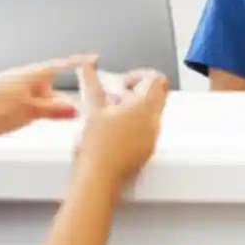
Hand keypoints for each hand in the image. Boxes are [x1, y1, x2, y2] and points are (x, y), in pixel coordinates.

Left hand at [0, 55, 92, 136]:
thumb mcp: (27, 111)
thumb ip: (52, 111)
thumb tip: (76, 109)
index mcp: (36, 76)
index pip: (64, 65)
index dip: (80, 63)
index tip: (94, 58)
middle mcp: (26, 78)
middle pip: (53, 86)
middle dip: (63, 98)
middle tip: (77, 112)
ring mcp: (14, 88)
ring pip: (39, 97)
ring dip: (47, 107)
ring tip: (52, 121)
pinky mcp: (3, 98)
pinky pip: (27, 103)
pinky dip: (34, 111)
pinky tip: (30, 121)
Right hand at [74, 63, 169, 183]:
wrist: (98, 179)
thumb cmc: (96, 148)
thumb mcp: (91, 108)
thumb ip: (90, 81)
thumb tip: (88, 65)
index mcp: (144, 106)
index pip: (156, 78)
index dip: (138, 75)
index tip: (122, 83)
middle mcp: (153, 120)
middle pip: (156, 94)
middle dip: (135, 91)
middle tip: (115, 97)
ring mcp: (152, 136)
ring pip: (150, 112)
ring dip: (133, 108)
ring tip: (109, 115)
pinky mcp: (146, 150)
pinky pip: (146, 129)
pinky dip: (133, 124)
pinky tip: (112, 131)